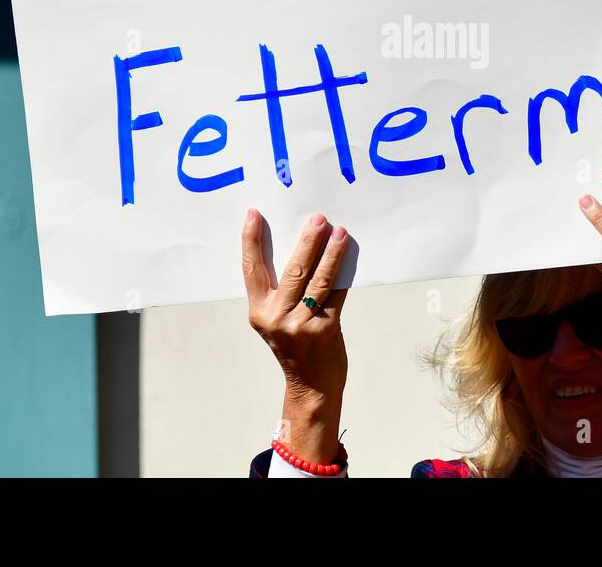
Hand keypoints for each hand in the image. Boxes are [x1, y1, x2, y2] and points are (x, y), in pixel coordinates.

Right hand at [242, 209, 350, 463]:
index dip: (252, 240)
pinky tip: (350, 256)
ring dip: (331, 253)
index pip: (252, 269)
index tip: (254, 214)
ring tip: (339, 232)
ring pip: (318, 279)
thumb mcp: (275, 320)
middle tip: (317, 219)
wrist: (311, 386)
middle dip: (306, 241)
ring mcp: (301, 324)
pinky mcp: (325, 329)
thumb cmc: (294, 347)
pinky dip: (344, 274)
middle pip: (292, 270)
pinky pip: (337, 294)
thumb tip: (300, 249)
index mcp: (259, 311)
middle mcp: (277, 317)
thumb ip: (280, 292)